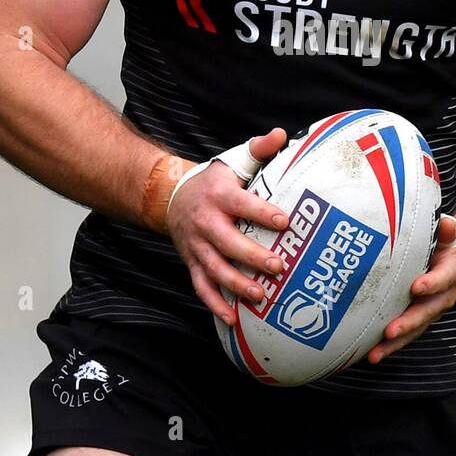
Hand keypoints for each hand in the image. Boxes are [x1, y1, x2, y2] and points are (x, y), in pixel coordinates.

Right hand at [166, 127, 288, 325]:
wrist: (170, 197)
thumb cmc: (213, 181)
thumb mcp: (233, 162)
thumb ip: (258, 149)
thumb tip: (281, 135)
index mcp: (220, 196)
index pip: (243, 204)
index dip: (263, 212)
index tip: (286, 221)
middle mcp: (205, 223)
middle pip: (228, 242)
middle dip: (253, 256)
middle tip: (278, 266)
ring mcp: (196, 246)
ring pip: (215, 268)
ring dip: (236, 285)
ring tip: (260, 295)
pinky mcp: (192, 263)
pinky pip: (202, 287)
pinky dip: (215, 305)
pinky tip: (233, 320)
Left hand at [366, 214, 455, 363]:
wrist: (455, 262)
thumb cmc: (447, 247)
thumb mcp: (450, 234)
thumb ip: (446, 230)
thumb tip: (445, 225)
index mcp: (451, 274)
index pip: (443, 279)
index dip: (432, 284)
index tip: (417, 287)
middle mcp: (442, 297)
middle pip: (426, 313)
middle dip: (408, 323)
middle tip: (391, 330)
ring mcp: (429, 312)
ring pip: (414, 330)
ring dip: (395, 343)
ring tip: (376, 352)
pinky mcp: (416, 320)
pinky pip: (404, 335)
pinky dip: (388, 346)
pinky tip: (371, 354)